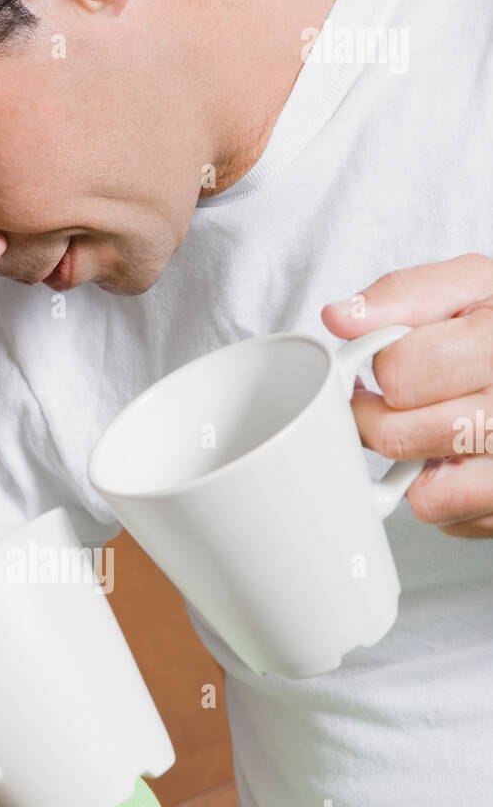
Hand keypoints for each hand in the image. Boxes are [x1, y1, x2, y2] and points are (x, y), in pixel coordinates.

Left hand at [322, 254, 492, 536]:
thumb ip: (404, 295)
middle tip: (385, 403)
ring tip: (425, 428)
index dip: (380, 368)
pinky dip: (436, 493)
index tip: (385, 365)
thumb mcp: (466, 289)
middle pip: (399, 437)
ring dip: (407, 463)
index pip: (402, 374)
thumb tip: (340, 317)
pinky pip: (444, 517)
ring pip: (423, 492)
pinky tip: (452, 459)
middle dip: (377, 420)